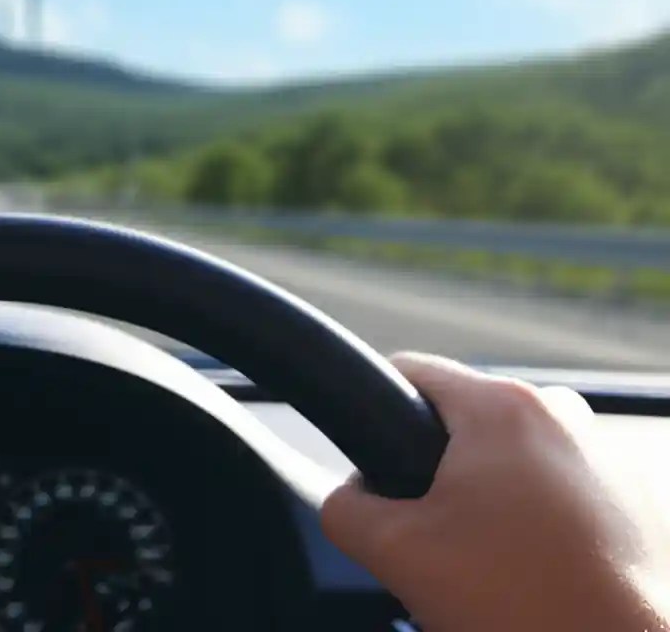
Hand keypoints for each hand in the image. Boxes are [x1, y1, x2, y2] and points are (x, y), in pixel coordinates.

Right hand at [321, 352, 669, 631]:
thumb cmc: (521, 606)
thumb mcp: (394, 553)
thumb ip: (345, 507)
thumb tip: (350, 496)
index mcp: (503, 408)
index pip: (410, 373)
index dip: (376, 416)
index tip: (378, 469)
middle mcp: (563, 414)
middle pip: (462, 421)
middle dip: (438, 473)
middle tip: (437, 537)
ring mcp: (606, 454)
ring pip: (509, 458)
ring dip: (487, 498)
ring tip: (487, 561)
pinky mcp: (633, 497)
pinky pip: (556, 488)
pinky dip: (534, 519)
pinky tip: (529, 568)